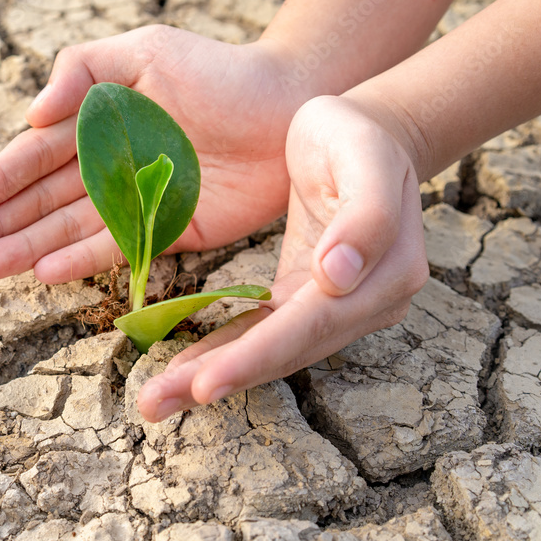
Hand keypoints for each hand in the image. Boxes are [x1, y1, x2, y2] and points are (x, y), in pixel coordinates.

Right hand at [0, 25, 312, 283]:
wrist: (290, 105)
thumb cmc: (219, 70)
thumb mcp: (146, 49)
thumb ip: (84, 69)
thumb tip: (32, 114)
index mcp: (96, 121)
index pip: (33, 156)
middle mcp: (108, 165)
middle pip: (40, 200)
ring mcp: (136, 200)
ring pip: (67, 228)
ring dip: (23, 248)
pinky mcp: (169, 229)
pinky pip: (115, 248)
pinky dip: (77, 261)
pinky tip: (41, 273)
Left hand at [137, 94, 429, 421]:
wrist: (370, 136)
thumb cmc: (362, 140)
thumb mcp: (369, 160)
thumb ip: (365, 218)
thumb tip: (337, 278)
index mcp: (385, 276)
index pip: (309, 325)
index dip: (256, 356)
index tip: (206, 383)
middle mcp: (362, 305)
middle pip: (284, 351)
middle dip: (219, 378)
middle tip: (156, 404)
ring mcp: (334, 307)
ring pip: (269, 351)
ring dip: (213, 375)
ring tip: (158, 399)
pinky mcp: (304, 298)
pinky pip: (260, 331)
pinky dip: (223, 352)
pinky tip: (185, 370)